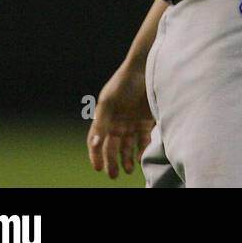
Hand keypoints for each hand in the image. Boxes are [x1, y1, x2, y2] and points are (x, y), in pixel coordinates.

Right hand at [87, 60, 153, 178]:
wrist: (147, 67)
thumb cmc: (124, 82)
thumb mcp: (109, 101)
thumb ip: (102, 122)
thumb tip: (94, 143)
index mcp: (104, 118)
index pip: (96, 141)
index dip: (95, 155)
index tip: (98, 168)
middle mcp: (117, 122)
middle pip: (112, 147)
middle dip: (111, 162)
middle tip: (114, 175)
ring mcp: (132, 122)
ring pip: (127, 146)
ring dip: (127, 159)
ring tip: (129, 170)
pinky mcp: (146, 121)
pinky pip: (143, 140)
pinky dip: (141, 150)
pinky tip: (141, 158)